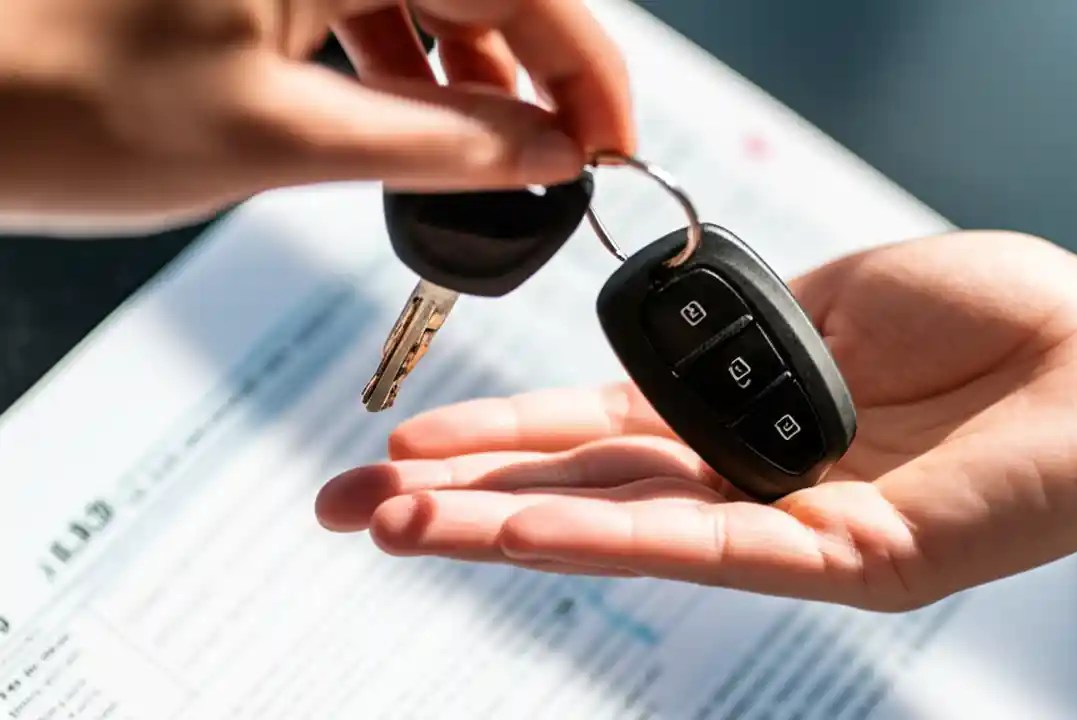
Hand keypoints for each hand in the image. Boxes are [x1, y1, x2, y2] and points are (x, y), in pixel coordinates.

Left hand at [0, 0, 629, 233]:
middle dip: (539, 71)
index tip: (614, 143)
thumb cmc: (56, 103)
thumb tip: (550, 155)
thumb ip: (441, 146)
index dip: (588, 65)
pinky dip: (407, 64)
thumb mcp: (282, 141)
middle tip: (567, 159)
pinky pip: (368, 2)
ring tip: (500, 154)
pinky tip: (418, 120)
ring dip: (476, 73)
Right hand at [315, 231, 1076, 610]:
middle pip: (589, 495)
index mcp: (750, 418)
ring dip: (506, 529)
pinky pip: (714, 543)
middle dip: (463, 503)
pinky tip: (520, 534)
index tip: (411, 443)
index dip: (504, 441)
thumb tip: (667, 325)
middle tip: (346, 509)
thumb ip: (747, 330)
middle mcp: (759, 484)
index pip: (599, 435)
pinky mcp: (856, 560)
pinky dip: (608, 537)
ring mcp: (799, 530)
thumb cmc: (998, 317)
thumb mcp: (840, 299)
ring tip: (395, 528)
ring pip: (629, 531)